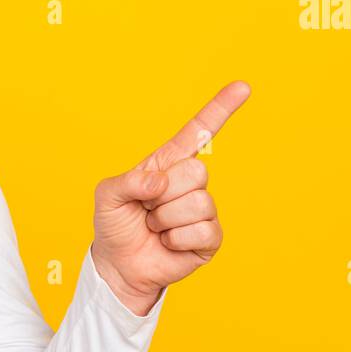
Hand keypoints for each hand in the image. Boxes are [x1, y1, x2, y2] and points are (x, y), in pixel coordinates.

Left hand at [91, 80, 251, 314]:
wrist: (119, 265)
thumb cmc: (115, 225)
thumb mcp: (108, 196)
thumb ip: (127, 182)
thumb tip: (160, 183)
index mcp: (168, 163)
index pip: (198, 132)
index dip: (220, 109)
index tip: (242, 87)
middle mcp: (190, 182)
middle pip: (197, 170)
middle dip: (163, 194)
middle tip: (148, 209)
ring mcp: (203, 210)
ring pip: (198, 202)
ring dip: (166, 220)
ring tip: (156, 227)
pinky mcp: (210, 237)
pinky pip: (203, 230)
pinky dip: (176, 240)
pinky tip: (168, 243)